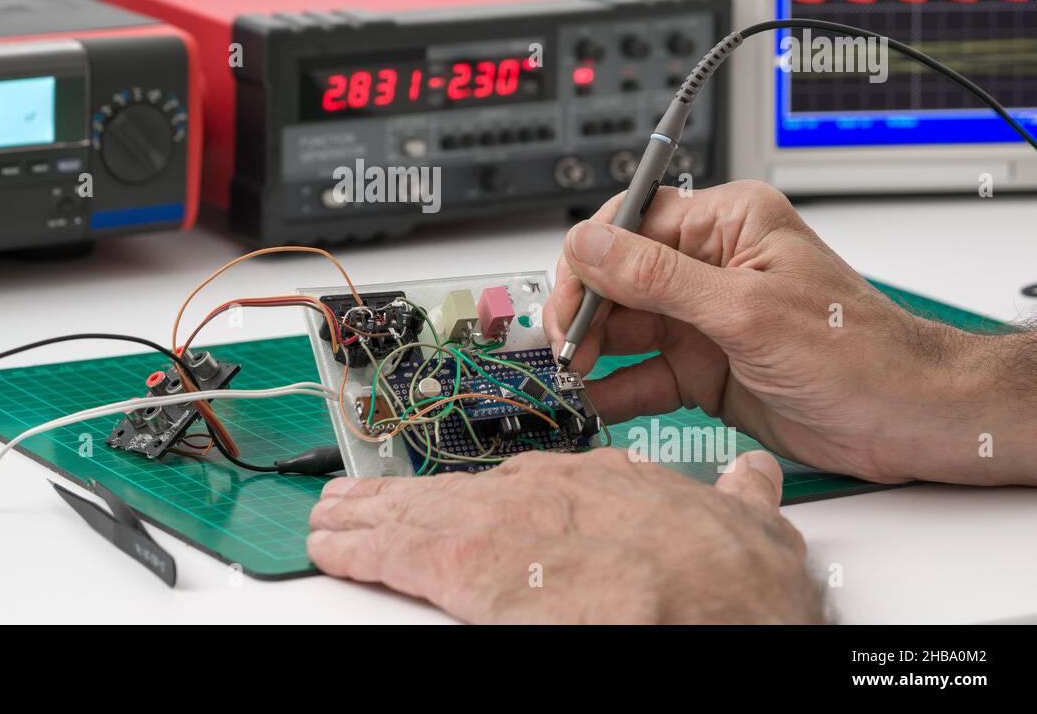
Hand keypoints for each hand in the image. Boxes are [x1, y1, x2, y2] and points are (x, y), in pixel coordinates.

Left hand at [307, 448, 822, 623]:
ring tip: (332, 517)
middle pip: (457, 493)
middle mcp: (543, 492)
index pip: (522, 483)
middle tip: (362, 500)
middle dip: (406, 500)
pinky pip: (394, 552)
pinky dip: (358, 546)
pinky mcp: (464, 568)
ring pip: (417, 513)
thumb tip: (750, 477)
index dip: (481, 496)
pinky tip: (331, 546)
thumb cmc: (731, 579)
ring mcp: (500, 525)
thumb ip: (736, 497)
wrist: (720, 606)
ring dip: (370, 517)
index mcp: (602, 481)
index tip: (461, 503)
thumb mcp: (749, 525)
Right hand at [546, 180, 1026, 485]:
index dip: (590, 260)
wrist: (909, 420)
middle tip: (564, 346)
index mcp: (727, 224)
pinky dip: (615, 386)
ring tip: (568, 375)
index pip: (631, 223)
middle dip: (583, 309)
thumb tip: (587, 246)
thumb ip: (658, 278)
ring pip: (622, 325)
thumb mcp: (746, 311)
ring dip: (591, 349)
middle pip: (616, 276)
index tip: (568, 300)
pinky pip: (642, 372)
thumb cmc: (858, 352)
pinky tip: (592, 399)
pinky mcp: (702, 368)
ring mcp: (703, 319)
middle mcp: (710, 265)